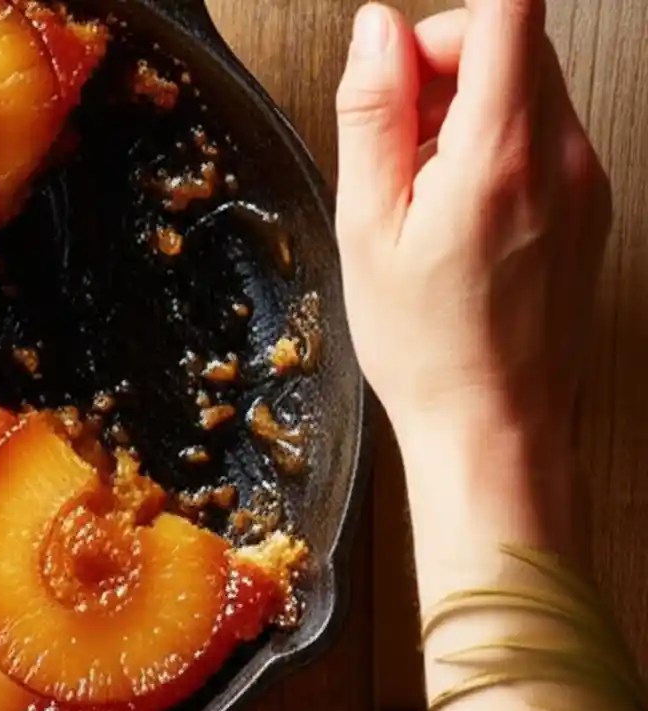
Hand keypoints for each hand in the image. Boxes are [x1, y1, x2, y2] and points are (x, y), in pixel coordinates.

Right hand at [334, 0, 610, 443]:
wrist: (494, 424)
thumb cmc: (427, 346)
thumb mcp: (366, 226)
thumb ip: (371, 115)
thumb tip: (375, 31)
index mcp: (501, 155)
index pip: (507, 9)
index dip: (442, 22)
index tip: (402, 62)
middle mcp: (562, 157)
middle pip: (515, 40)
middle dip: (442, 67)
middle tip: (398, 141)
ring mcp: (585, 180)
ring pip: (528, 84)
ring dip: (465, 108)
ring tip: (423, 187)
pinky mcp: (589, 202)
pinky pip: (542, 132)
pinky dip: (492, 144)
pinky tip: (455, 209)